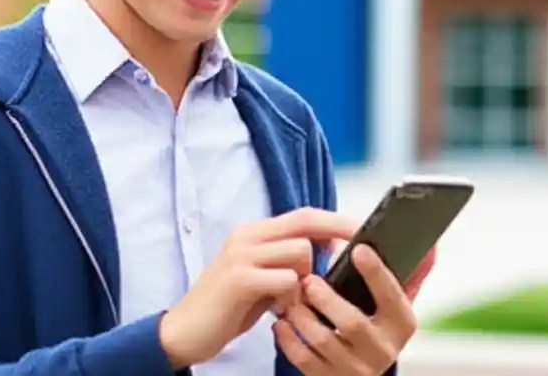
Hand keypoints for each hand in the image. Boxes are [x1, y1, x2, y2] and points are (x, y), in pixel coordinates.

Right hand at [158, 208, 356, 368]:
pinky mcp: (240, 279)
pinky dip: (291, 297)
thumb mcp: (260, 277)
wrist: (184, 331)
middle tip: (362, 245)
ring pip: (300, 251)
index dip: (335, 220)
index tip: (363, 228)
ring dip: (306, 280)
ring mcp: (241, 255)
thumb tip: (328, 248)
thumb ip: (286, 260)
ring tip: (291, 302)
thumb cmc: (228, 307)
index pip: (303, 215)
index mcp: (253, 233)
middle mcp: (247, 236)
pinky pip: (286, 279)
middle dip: (338, 231)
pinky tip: (278, 311)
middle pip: (305, 222)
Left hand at [273, 245, 421, 375]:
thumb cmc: (377, 328)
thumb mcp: (395, 306)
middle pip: (353, 323)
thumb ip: (409, 276)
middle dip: (327, 299)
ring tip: (291, 298)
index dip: (376, 273)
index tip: (358, 249)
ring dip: (303, 317)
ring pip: (324, 341)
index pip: (393, 296)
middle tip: (308, 280)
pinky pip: (305, 361)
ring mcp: (357, 370)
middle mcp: (383, 350)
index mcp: (402, 325)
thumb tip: (430, 247)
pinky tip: (281, 323)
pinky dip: (289, 340)